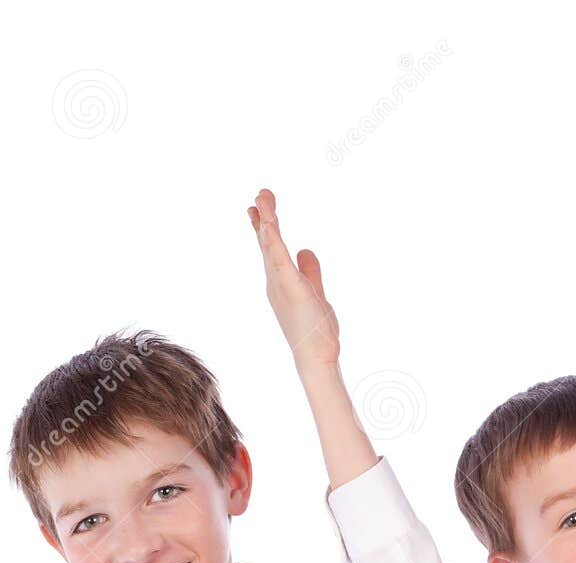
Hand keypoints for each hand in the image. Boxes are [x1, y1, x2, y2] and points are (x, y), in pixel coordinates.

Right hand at [248, 188, 339, 368]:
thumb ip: (311, 270)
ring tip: (263, 198)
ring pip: (271, 246)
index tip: (260, 207)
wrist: (315, 355)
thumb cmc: (314, 330)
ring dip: (266, 221)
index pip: (272, 248)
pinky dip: (273, 240)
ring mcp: (280, 284)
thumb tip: (305, 250)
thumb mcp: (315, 290)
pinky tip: (269, 224)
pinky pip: (279, 259)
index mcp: (280, 281)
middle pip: (267, 243)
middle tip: (260, 194)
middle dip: (263, 217)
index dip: (265, 227)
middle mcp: (275, 281)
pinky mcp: (290, 288)